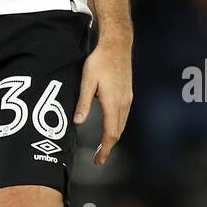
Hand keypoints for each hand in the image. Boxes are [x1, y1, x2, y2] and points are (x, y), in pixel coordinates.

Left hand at [72, 35, 132, 164]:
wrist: (117, 45)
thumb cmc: (100, 61)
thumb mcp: (87, 81)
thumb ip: (83, 102)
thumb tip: (78, 123)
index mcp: (113, 102)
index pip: (111, 133)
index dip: (105, 149)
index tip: (98, 161)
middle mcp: (123, 103)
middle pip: (118, 132)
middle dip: (108, 147)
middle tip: (98, 159)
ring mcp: (127, 98)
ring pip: (122, 124)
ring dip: (113, 137)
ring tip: (103, 146)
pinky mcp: (128, 93)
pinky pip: (124, 115)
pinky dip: (117, 126)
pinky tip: (111, 126)